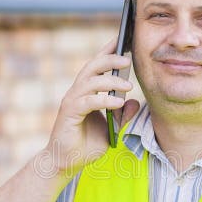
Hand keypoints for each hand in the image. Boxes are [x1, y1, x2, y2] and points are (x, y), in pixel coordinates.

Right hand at [45, 38, 139, 175]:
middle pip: (92, 67)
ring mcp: (71, 102)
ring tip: (129, 86)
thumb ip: (122, 116)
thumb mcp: (111, 130)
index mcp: (86, 92)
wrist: (65, 163)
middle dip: (110, 59)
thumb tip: (136, 103)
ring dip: (111, 81)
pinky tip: (118, 103)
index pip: (97, 66)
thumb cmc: (86, 146)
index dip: (108, 50)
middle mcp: (77, 93)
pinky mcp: (69, 114)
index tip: (123, 38)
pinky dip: (104, 100)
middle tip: (128, 58)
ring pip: (90, 82)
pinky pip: (88, 102)